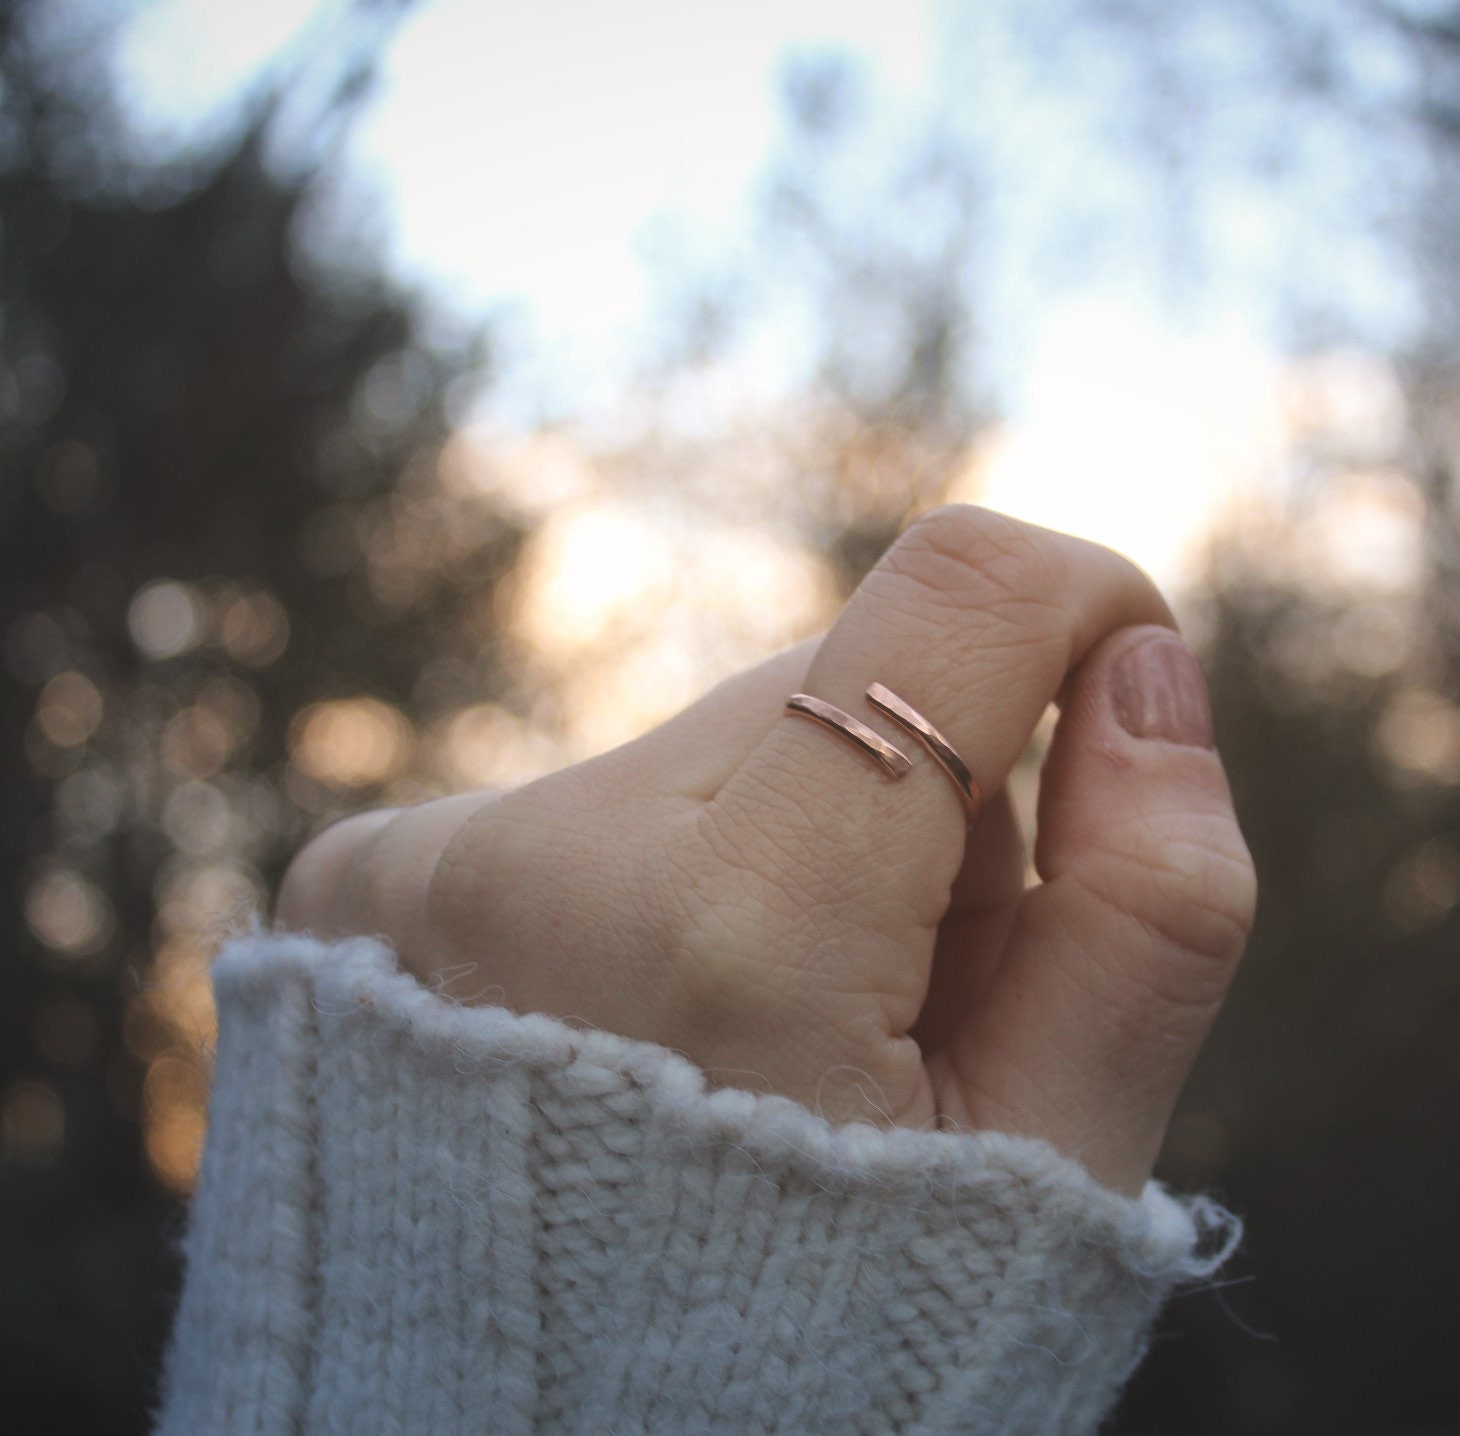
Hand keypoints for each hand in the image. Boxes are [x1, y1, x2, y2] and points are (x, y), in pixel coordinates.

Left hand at [276, 505, 1254, 1193]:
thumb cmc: (814, 1338)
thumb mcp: (1045, 1174)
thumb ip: (1146, 911)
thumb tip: (1140, 667)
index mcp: (740, 935)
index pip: (948, 603)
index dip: (1072, 606)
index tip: (1111, 685)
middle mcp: (545, 860)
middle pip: (832, 689)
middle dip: (918, 812)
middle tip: (885, 1014)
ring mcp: (429, 862)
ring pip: (714, 743)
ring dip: (785, 849)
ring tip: (753, 1044)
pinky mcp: (361, 872)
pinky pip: (592, 794)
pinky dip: (660, 876)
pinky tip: (641, 1027)